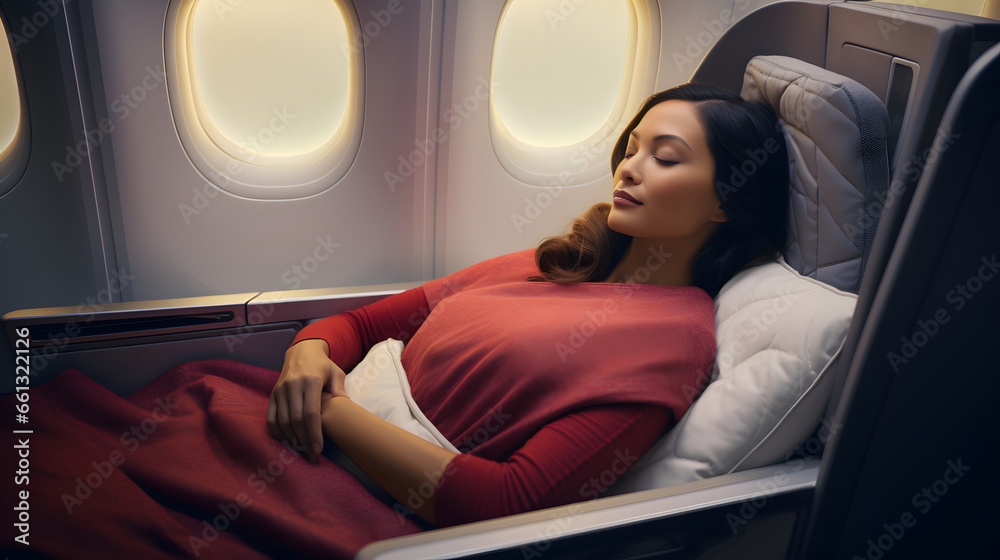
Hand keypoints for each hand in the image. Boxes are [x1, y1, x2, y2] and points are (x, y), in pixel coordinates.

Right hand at [268, 339, 347, 461]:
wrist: (301, 352)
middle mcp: (293, 385)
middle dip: (304, 441)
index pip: (311, 413)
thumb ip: (340, 389)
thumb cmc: (323, 365)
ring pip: (283, 421)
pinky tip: (287, 441)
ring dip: (292, 439)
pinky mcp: (273, 394)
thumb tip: (346, 406)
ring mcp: (280, 390)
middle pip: (296, 420)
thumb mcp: (336, 372)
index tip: (319, 449)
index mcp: (311, 381)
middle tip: (312, 455)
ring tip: (302, 451)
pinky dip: (278, 432)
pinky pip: (271, 418)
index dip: (314, 433)